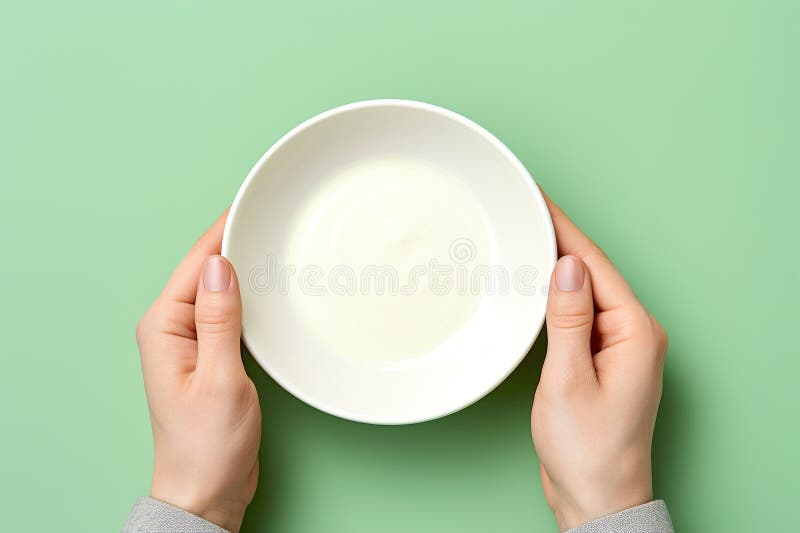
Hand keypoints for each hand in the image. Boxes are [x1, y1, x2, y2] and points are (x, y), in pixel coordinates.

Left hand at [135, 211, 260, 532]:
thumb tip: (218, 265)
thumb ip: (219, 320)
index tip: (251, 203)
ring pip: (220, 290)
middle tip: (275, 219)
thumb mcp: (219, 378)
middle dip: (237, 244)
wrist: (207, 490)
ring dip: (246, 270)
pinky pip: (231, 313)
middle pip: (206, 271)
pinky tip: (272, 290)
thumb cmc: (207, 444)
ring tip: (278, 245)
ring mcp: (194, 342)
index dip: (223, 231)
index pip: (195, 264)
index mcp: (164, 328)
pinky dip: (250, 298)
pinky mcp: (213, 355)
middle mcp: (174, 329)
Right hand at [531, 193, 667, 530]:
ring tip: (522, 239)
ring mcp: (616, 348)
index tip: (539, 201)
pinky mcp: (599, 361)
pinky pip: (576, 316)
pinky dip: (553, 299)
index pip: (595, 266)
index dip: (565, 230)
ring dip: (553, 268)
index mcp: (635, 333)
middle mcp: (632, 335)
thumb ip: (568, 320)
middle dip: (557, 242)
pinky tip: (533, 288)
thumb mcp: (569, 380)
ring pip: (582, 293)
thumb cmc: (588, 450)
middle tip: (522, 212)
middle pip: (591, 274)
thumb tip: (567, 266)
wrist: (595, 498)